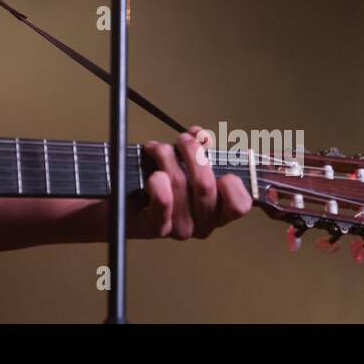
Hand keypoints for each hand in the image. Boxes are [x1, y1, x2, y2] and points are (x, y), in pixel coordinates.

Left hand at [132, 126, 251, 239]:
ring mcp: (180, 228)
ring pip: (180, 184)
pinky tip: (154, 173)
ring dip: (167, 157)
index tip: (216, 163)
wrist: (123, 201)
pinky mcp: (156, 227)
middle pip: (206, 185)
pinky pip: (163, 202)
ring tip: (158, 149)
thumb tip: (200, 134)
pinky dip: (158, 182)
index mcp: (218, 213)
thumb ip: (200, 148)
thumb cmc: (159, 180)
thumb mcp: (186, 163)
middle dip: (192, 152)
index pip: (240, 205)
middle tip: (181, 139)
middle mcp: (202, 225)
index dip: (233, 181)